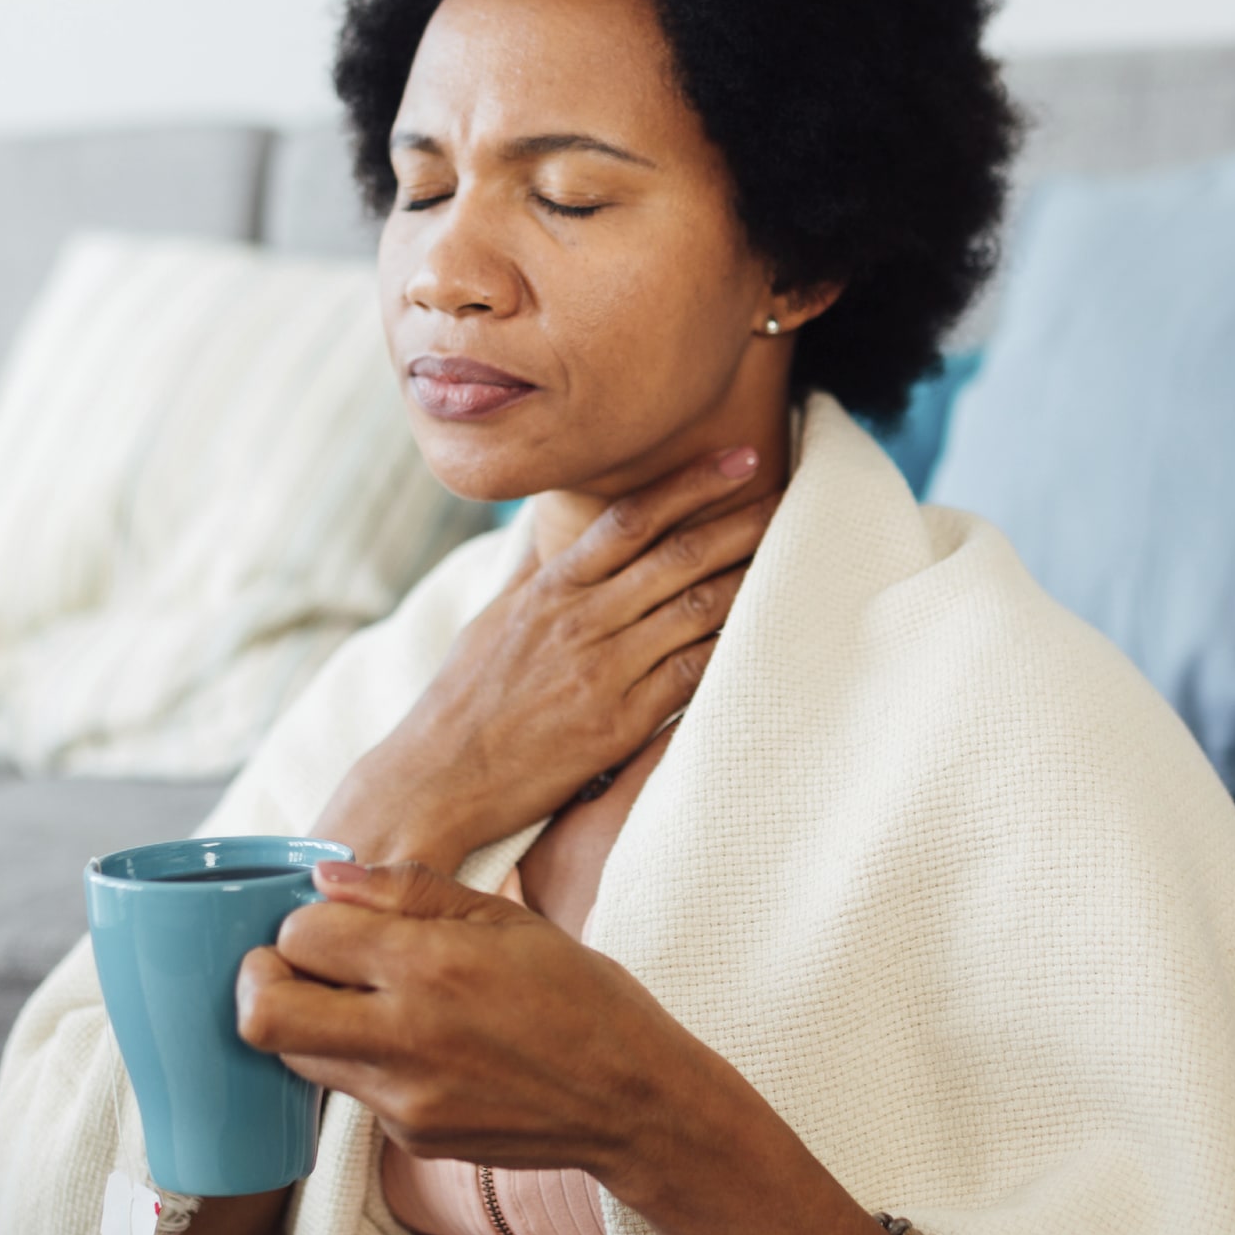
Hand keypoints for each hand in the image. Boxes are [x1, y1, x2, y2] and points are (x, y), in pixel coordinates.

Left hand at [235, 865, 967, 1234]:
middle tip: (293, 963)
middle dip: (260, 980)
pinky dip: (356, 1059)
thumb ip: (406, 892)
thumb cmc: (579, 992)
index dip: (300, 920)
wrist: (634, 1099)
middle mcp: (405, 1037)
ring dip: (302, 1021)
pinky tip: (411, 1041)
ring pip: (292, 1059)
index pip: (300, 936)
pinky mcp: (410, 1138)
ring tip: (353, 998)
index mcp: (431, 965)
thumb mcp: (504, 917)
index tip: (327, 919)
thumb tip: (323, 878)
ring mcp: (403, 1099)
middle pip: (263, 1014)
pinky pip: (349, 1091)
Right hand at [320, 446, 778, 871]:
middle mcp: (580, 620)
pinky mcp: (619, 723)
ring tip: (797, 555)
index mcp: (551, 588)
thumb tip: (553, 528)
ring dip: (751, 579)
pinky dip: (732, 650)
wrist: (437, 777)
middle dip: (740, 522)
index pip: (630, 518)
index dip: (690, 483)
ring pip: (695, 611)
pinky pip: (691, 676)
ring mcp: (602, 670)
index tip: (738, 457)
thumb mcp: (493, 619)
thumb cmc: (464, 698)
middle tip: (790, 495)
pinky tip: (768, 633)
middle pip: (677, 556)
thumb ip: (534, 573)